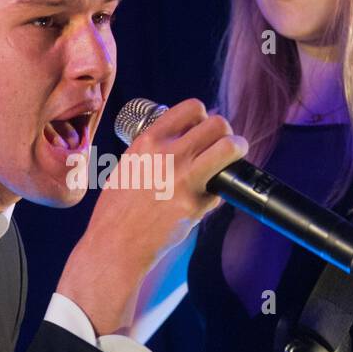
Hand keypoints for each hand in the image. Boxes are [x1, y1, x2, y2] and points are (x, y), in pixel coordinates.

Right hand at [58, 99, 247, 334]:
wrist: (115, 244)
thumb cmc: (117, 208)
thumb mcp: (129, 164)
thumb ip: (154, 149)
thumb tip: (181, 140)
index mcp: (149, 140)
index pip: (192, 107)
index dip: (203, 116)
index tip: (202, 129)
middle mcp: (168, 154)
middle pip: (218, 123)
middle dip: (225, 133)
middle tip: (222, 146)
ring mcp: (185, 178)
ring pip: (230, 146)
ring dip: (237, 150)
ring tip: (233, 159)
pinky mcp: (196, 204)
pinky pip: (221, 189)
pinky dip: (217, 194)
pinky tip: (203, 201)